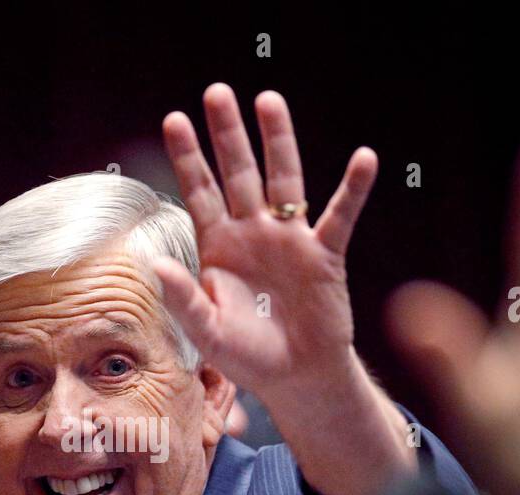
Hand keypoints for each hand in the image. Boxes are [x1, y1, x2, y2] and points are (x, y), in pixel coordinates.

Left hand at [156, 83, 413, 494]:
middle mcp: (253, 234)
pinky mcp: (325, 255)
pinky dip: (353, 189)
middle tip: (217, 92)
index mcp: (220, 247)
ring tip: (268, 99)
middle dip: (228, 133)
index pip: (200, 192)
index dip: (188, 158)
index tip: (174, 119)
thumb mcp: (206, 333)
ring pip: (284, 180)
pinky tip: (363, 159)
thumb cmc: (248, 357)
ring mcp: (289, 240)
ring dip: (278, 141)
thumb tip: (155, 265)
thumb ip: (182, 299)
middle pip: (239, 172)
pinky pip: (339, 216)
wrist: (297, 378)